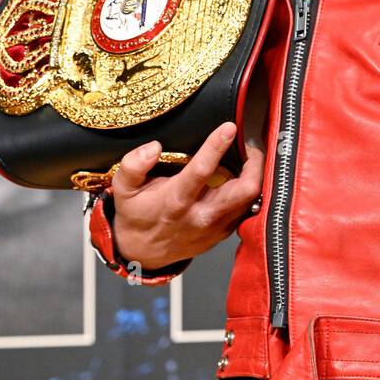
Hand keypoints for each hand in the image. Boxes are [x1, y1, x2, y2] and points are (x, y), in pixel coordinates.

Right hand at [110, 122, 263, 268]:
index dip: (217, 146)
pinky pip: (248, 209)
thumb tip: (153, 147)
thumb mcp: (123, 190)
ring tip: (250, 156)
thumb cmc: (137, 214)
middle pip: (245, 190)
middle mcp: (202, 215)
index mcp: (176, 201)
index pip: (202, 171)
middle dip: (255, 163)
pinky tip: (243, 176)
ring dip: (256, 175)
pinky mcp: (225, 232)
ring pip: (252, 199)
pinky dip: (250, 190)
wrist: (144, 252)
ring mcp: (217, 226)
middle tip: (252, 143)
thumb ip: (133, 166)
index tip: (230, 127)